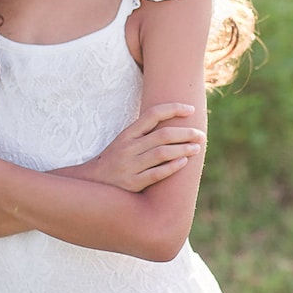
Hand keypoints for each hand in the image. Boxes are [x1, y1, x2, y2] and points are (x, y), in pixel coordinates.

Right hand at [83, 103, 204, 192]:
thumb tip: (174, 124)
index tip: (191, 110)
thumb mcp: (124, 142)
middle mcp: (128, 147)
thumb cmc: (114, 160)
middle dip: (186, 133)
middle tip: (200, 134)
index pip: (153, 114)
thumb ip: (144, 133)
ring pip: (162, 153)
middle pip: (163, 135)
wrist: (91, 183)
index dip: (174, 109)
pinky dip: (172, 167)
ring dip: (183, 149)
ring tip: (197, 148)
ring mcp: (130, 166)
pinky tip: (184, 162)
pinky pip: (156, 173)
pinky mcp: (132, 183)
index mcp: (127, 134)